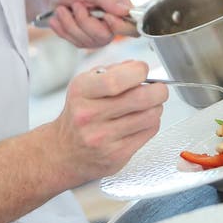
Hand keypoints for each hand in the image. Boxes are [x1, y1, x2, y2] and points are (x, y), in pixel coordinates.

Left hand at [46, 0, 137, 47]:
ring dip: (69, 22)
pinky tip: (59, 18)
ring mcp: (97, 35)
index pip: (132, 27)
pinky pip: (73, 42)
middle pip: (104, 37)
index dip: (119, 26)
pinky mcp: (83, 42)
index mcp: (119, 9)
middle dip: (84, 21)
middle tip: (75, 4)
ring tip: (62, 9)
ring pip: (85, 40)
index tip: (106, 16)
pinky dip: (62, 28)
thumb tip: (125, 11)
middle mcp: (111, 25)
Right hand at [49, 61, 168, 183]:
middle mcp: (89, 115)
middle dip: (158, 90)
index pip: (116, 80)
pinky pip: (148, 132)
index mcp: (81, 92)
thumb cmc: (79, 114)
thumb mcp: (85, 85)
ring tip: (150, 104)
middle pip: (139, 98)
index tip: (143, 70)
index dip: (138, 71)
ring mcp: (103, 137)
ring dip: (156, 107)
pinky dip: (152, 122)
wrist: (64, 151)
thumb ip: (112, 71)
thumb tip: (138, 67)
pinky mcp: (117, 155)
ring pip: (149, 116)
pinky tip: (142, 120)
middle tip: (158, 88)